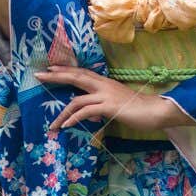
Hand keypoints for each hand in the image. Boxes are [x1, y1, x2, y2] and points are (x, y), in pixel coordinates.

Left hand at [33, 67, 177, 137]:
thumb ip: (102, 107)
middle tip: (38, 75)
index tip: (50, 68)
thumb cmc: (139, 110)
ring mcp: (106, 95)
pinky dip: (74, 119)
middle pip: (75, 76)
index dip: (65, 70)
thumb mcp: (117, 105)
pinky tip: (66, 126)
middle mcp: (103, 85)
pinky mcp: (109, 107)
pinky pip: (86, 111)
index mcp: (105, 83)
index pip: (81, 73)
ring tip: (53, 125)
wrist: (156, 111)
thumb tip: (91, 115)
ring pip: (77, 99)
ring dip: (62, 114)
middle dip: (56, 76)